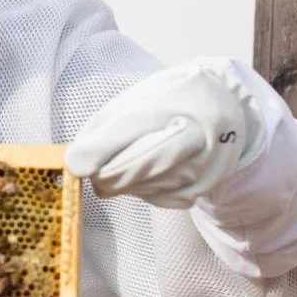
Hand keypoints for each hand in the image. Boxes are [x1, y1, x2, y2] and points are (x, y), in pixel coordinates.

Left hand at [64, 58, 263, 208]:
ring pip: (140, 188)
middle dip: (103, 173)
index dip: (98, 150)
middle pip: (136, 169)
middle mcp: (196, 140)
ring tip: (128, 157)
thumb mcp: (136, 97)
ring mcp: (201, 169)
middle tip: (90, 168)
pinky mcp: (201, 190)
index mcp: (178, 105)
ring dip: (122, 179)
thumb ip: (103, 126)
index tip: (73, 163)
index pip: (132, 131)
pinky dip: (141, 188)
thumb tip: (75, 161)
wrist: (223, 104)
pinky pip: (155, 198)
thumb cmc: (169, 99)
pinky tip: (147, 171)